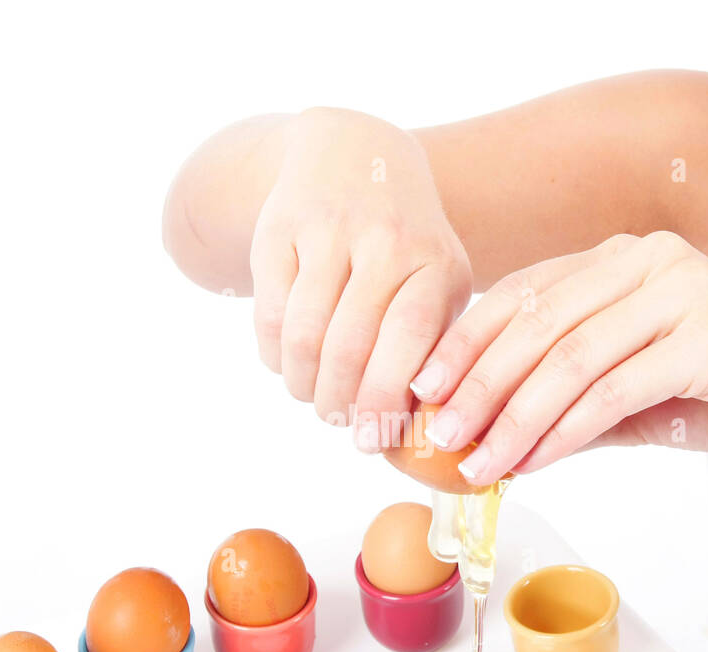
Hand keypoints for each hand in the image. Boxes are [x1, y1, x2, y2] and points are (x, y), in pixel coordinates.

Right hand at [250, 108, 470, 449]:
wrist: (353, 153)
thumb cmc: (404, 245)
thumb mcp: (437, 280)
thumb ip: (434, 348)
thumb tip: (418, 437)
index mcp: (436, 261)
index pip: (409, 339)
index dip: (385, 398)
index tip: (372, 441)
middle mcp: (385, 239)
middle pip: (349, 346)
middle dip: (338, 403)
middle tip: (338, 424)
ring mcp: (328, 229)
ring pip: (303, 335)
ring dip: (304, 385)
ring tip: (314, 397)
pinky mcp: (278, 228)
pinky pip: (269, 315)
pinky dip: (274, 356)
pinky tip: (288, 364)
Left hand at [409, 231, 707, 483]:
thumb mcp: (635, 394)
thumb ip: (570, 402)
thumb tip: (489, 437)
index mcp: (624, 258)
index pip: (523, 293)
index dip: (465, 341)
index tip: (422, 389)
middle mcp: (648, 259)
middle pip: (536, 322)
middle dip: (477, 384)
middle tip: (437, 435)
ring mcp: (682, 290)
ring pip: (569, 357)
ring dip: (513, 417)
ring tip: (477, 464)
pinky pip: (615, 387)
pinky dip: (566, 430)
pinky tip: (534, 462)